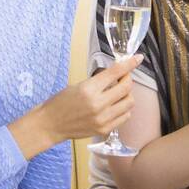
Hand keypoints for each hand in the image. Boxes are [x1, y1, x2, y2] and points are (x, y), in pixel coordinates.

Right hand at [11, 54, 139, 154]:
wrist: (50, 124)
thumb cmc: (61, 102)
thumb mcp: (78, 85)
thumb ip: (99, 81)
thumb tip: (117, 74)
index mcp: (89, 89)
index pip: (115, 72)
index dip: (129, 63)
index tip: (138, 58)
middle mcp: (98, 104)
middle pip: (126, 87)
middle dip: (128, 78)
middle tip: (124, 77)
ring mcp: (103, 119)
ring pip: (129, 102)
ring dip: (127, 94)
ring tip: (118, 93)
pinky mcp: (104, 130)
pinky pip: (125, 117)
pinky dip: (124, 109)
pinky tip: (116, 105)